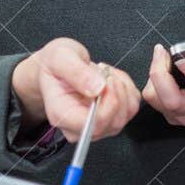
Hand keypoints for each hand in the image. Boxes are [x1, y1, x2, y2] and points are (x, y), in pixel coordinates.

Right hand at [11, 37, 141, 141]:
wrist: (54, 68)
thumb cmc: (54, 65)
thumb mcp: (60, 58)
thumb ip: (77, 73)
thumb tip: (98, 89)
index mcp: (63, 115)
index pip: (94, 125)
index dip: (109, 104)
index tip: (106, 80)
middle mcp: (79, 126)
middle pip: (113, 123)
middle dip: (118, 93)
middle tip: (105, 72)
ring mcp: (96, 124)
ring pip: (126, 115)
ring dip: (124, 89)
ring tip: (106, 73)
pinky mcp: (110, 116)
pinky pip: (131, 107)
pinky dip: (128, 88)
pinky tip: (113, 77)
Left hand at [143, 21, 184, 128]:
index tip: (184, 57)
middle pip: (173, 100)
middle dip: (160, 76)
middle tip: (162, 52)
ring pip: (160, 103)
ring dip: (154, 80)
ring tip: (159, 57)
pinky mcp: (176, 115)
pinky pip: (156, 103)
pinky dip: (152, 86)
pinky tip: (158, 69)